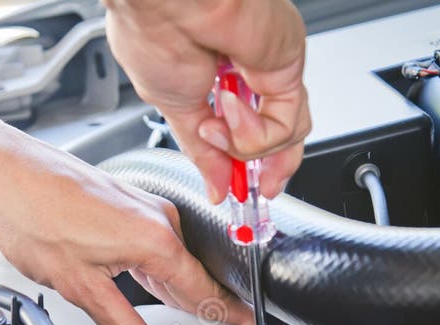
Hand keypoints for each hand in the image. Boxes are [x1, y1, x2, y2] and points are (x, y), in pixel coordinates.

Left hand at [0, 120, 253, 324]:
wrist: (7, 171)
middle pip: (193, 275)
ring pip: (174, 259)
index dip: (229, 314)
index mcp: (157, 239)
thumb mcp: (81, 287)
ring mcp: (144, 207)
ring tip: (190, 318)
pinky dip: (160, 268)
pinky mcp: (128, 203)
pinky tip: (153, 284)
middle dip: (206, 306)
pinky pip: (158, 243)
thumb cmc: (36, 216)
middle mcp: (159, 218)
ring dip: (179, 288)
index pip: (204, 290)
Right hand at [104, 0, 310, 202]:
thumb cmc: (152, 31)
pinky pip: (283, 125)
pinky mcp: (287, 67)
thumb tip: (214, 188)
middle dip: (269, 168)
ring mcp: (269, 67)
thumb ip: (201, 152)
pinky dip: (254, 133)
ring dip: (245, 147)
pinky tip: (226, 108)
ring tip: (214, 128)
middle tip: (257, 191)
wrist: (164, 2)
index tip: (233, 189)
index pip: (245, 126)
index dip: (242, 161)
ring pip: (286, 134)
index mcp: (214, 73)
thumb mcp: (173, 109)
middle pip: (278, 132)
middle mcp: (247, 68)